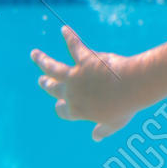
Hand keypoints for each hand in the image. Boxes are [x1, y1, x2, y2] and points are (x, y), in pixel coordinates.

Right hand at [31, 25, 134, 140]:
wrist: (131, 87)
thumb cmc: (125, 106)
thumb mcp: (114, 123)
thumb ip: (103, 130)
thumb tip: (95, 137)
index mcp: (77, 110)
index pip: (62, 110)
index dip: (61, 107)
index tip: (59, 104)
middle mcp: (71, 93)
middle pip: (53, 88)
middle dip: (47, 84)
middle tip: (42, 80)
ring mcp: (76, 75)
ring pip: (52, 67)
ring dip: (42, 60)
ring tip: (34, 54)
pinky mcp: (85, 59)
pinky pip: (74, 45)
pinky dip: (69, 36)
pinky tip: (65, 29)